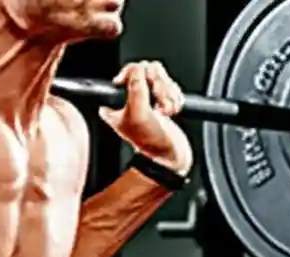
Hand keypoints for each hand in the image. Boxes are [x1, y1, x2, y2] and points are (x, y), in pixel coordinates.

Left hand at [99, 61, 192, 175]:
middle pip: (148, 71)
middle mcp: (128, 97)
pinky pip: (171, 86)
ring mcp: (146, 98)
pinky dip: (175, 98)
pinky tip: (171, 111)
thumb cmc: (150, 141)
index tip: (144, 86)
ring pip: (161, 78)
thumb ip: (136, 88)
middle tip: (158, 104)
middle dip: (159, 87)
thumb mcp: (138, 113)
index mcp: (115, 100)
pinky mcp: (160, 100)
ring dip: (168, 94)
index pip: (128, 71)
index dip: (139, 74)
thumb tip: (138, 68)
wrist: (170, 155)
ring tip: (166, 111)